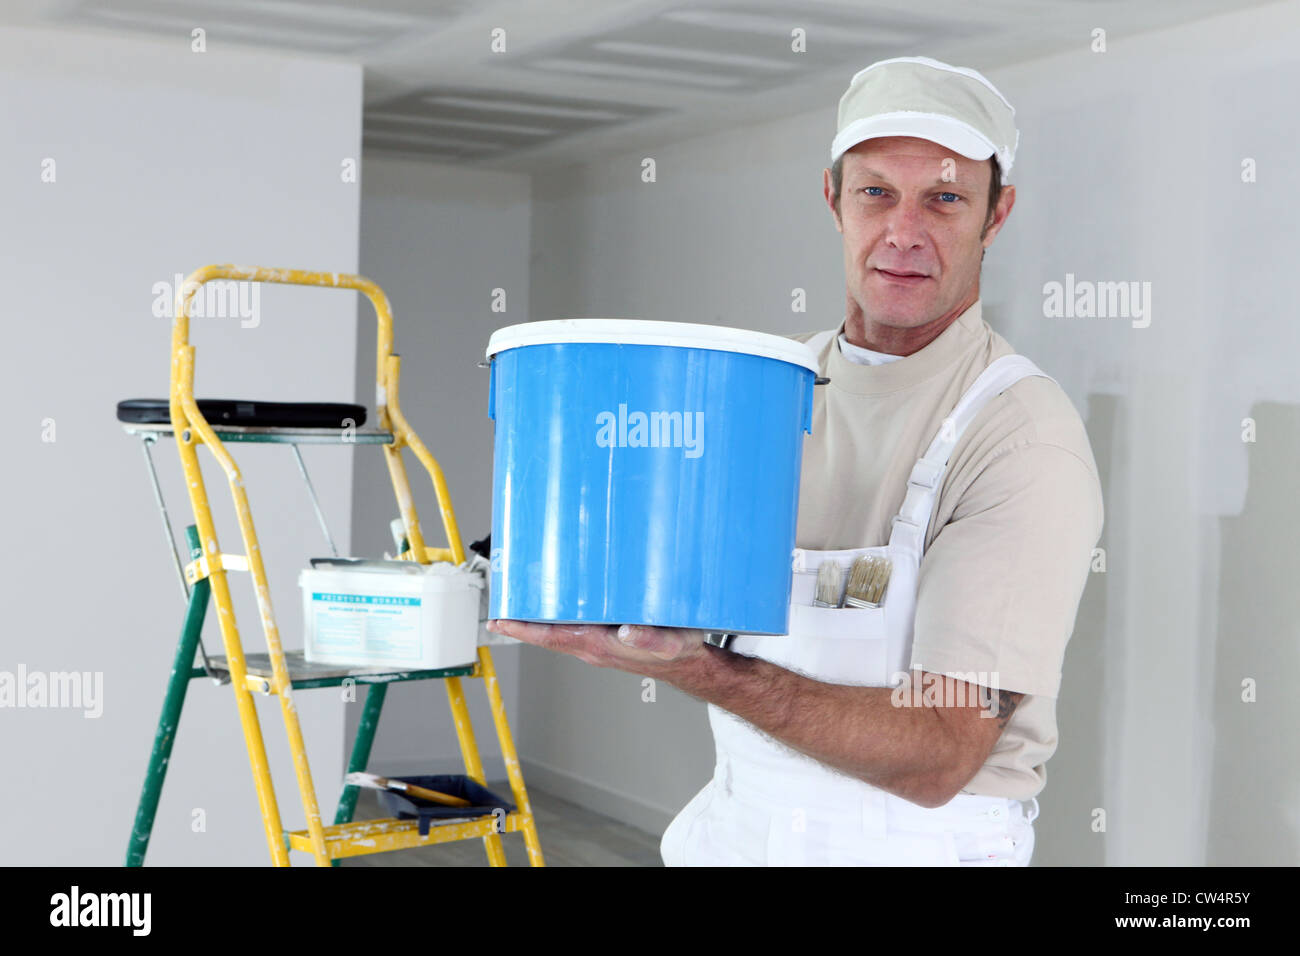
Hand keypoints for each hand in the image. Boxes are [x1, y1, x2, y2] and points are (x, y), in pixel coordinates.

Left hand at [485, 619, 708, 673]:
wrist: (684, 661)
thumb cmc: (676, 652)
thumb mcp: (669, 643)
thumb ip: (649, 639)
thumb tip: (626, 632)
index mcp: (600, 645)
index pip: (552, 637)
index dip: (524, 629)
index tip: (499, 620)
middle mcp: (591, 644)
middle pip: (546, 633)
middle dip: (521, 620)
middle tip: (497, 601)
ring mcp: (595, 641)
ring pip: (557, 629)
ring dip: (536, 617)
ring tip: (516, 597)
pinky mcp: (603, 635)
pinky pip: (571, 624)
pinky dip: (555, 614)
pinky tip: (552, 598)